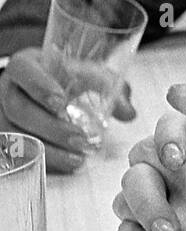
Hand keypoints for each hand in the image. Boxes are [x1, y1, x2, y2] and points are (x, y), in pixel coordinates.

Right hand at [0, 45, 134, 172]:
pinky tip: (66, 164)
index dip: (39, 85)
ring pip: (15, 135)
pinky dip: (43, 160)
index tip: (61, 101)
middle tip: (80, 138)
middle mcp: (9, 90)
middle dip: (50, 126)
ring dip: (48, 149)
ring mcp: (3, 115)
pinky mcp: (6, 138)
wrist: (41, 89)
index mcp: (26, 66)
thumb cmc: (62, 78)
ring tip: (78, 158)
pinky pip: (16, 153)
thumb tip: (128, 113)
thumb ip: (107, 86)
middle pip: (18, 108)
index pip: (23, 70)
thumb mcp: (85, 74)